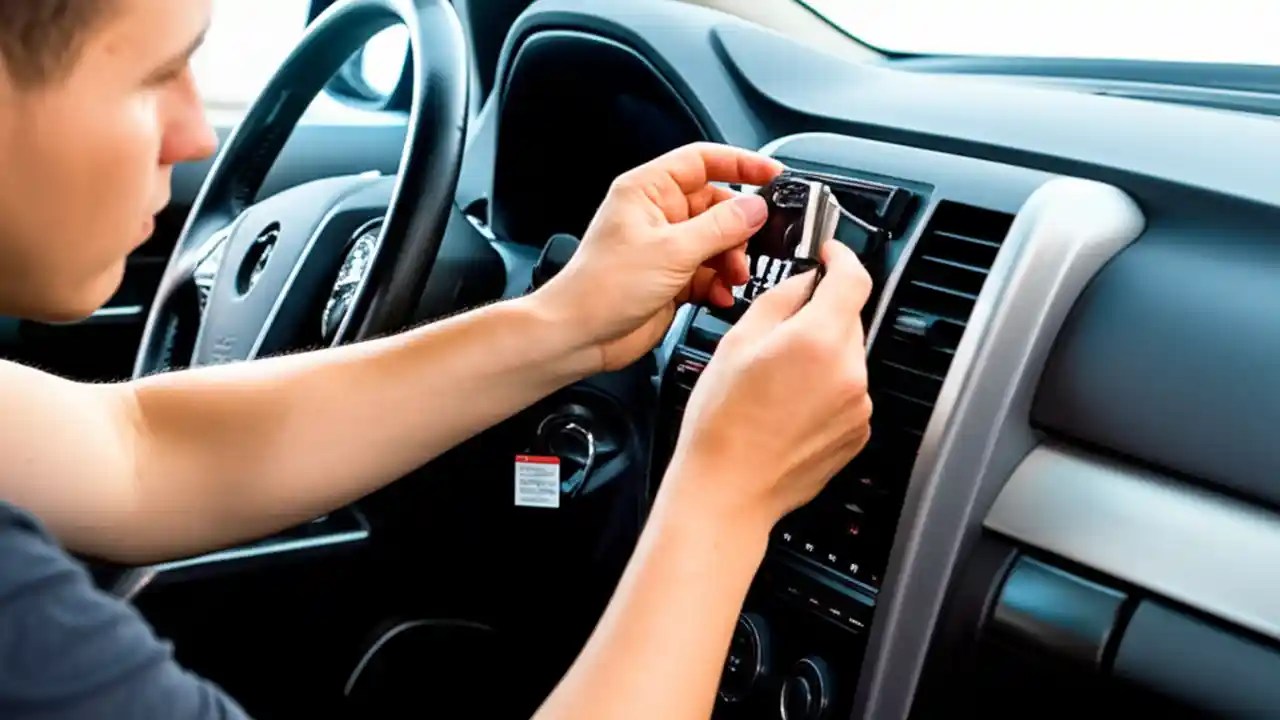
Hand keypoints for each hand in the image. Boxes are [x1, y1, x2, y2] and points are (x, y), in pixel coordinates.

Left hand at [536, 142, 783, 371]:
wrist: (580, 335)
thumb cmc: (602, 287)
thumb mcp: (672, 251)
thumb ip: (720, 228)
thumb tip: (755, 209)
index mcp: (648, 191)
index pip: (702, 161)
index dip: (740, 164)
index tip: (772, 176)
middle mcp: (658, 215)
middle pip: (716, 205)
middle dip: (739, 228)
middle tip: (751, 245)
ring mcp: (665, 247)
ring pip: (717, 241)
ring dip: (731, 259)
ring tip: (732, 276)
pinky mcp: (671, 278)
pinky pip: (709, 271)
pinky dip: (719, 283)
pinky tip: (719, 295)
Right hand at [658, 241, 873, 533]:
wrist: (729, 489)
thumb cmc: (723, 425)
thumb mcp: (737, 343)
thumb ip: (779, 300)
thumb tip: (803, 281)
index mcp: (818, 340)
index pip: (853, 277)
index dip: (841, 256)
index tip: (829, 253)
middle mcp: (849, 371)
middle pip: (848, 318)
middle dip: (820, 315)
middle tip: (778, 334)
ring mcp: (858, 405)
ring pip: (847, 356)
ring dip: (821, 355)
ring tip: (776, 381)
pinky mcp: (857, 432)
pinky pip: (848, 391)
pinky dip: (825, 388)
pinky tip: (788, 405)